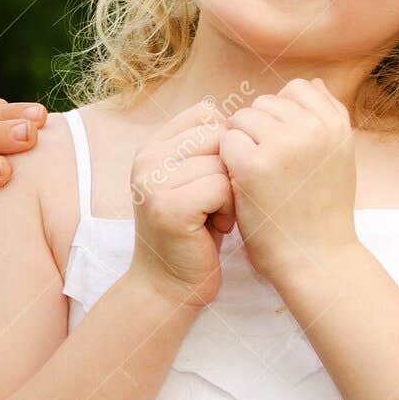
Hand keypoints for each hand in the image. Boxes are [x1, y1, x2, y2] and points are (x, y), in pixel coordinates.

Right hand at [129, 101, 233, 307]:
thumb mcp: (198, 179)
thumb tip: (252, 117)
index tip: (217, 177)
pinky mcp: (168, 207)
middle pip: (219, 135)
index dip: (227, 143)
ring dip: (232, 192)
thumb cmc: (197, 230)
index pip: (205, 113)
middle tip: (218, 201)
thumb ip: (209, 147)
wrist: (170, 286)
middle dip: (232, 169)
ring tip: (216, 216)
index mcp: (153, 146)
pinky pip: (221, 187)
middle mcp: (146, 159)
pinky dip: (228, 209)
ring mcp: (153, 182)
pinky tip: (216, 227)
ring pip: (223, 162)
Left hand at [218, 78, 356, 282]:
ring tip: (253, 173)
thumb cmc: (324, 209)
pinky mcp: (253, 166)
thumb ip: (329, 117)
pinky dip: (227, 161)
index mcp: (336, 125)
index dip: (282, 114)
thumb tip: (315, 82)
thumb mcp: (340, 157)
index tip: (281, 144)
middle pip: (265, 102)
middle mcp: (313, 129)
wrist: (316, 257)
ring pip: (242, 118)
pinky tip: (241, 183)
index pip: (297, 89)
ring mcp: (283, 145)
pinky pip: (226, 141)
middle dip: (258, 129)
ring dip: (240, 142)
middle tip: (266, 165)